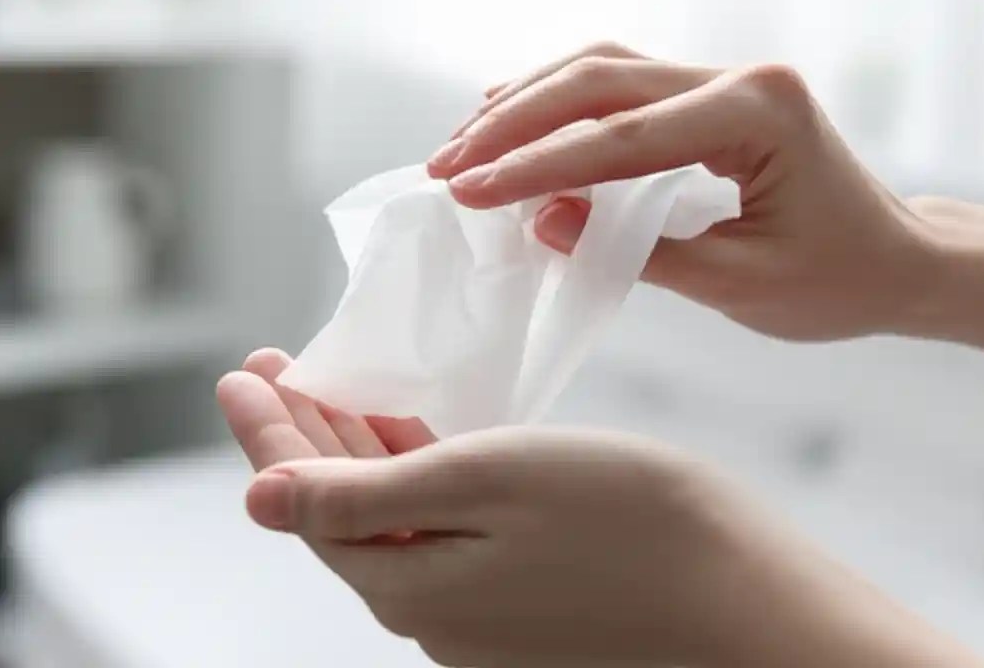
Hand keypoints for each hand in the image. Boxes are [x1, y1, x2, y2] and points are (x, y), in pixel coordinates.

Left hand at [219, 362, 981, 667]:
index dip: (270, 430)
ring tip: (340, 392)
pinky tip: (418, 442)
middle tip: (277, 365)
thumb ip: (364, 495)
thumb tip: (261, 500)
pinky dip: (418, 481)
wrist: (743, 596)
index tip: (241, 369)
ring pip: (396, 521)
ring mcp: (483, 618)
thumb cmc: (630, 522)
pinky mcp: (525, 608)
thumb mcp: (484, 483)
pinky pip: (446, 535)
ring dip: (361, 455)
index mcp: (410, 585)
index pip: (307, 500)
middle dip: (308, 435)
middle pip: (346, 511)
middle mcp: (435, 616)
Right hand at [426, 42, 936, 340]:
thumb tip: (545, 220)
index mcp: (758, 113)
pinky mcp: (715, 95)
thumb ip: (641, 253)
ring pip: (606, 68)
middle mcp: (741, 77)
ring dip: (529, 103)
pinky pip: (625, 84)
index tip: (468, 191)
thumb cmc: (839, 282)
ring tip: (463, 144)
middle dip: (516, 123)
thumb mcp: (740, 284)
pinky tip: (517, 119)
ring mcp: (728, 77)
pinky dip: (564, 104)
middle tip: (446, 167)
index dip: (538, 166)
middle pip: (602, 79)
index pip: (623, 137)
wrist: (901, 261)